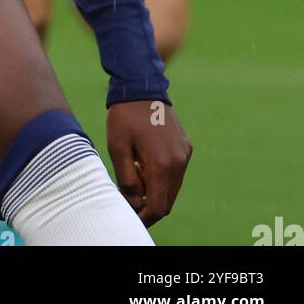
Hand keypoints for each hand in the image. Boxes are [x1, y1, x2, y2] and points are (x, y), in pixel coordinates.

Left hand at [107, 100, 191, 226]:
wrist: (141, 86)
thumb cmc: (124, 117)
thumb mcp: (117, 148)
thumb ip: (127, 179)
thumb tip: (136, 203)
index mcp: (162, 164)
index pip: (158, 206)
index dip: (145, 217)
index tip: (132, 217)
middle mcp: (179, 162)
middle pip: (167, 200)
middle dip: (150, 206)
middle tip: (130, 200)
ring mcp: (185, 154)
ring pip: (173, 188)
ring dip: (156, 191)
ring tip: (135, 177)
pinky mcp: (186, 147)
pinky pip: (176, 172)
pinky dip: (162, 177)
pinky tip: (144, 164)